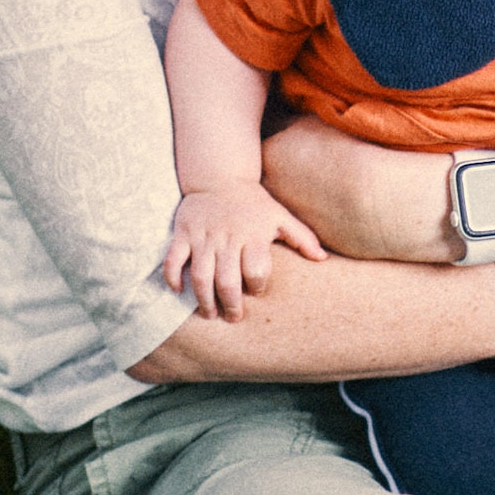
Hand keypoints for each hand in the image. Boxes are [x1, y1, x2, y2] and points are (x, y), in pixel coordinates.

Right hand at [161, 183, 326, 321]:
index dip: (257, 286)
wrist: (220, 177)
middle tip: (233, 318)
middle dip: (230, 304)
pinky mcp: (183, 233)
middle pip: (227, 280)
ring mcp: (203, 237)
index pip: (256, 270)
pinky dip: (173, 277)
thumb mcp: (280, 216)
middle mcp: (227, 238)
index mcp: (252, 235)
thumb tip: (322, 259)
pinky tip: (179, 290)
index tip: (256, 292)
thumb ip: (302, 237)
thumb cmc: (254, 204)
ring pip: (201, 275)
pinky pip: (173, 259)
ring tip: (210, 314)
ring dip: (204, 299)